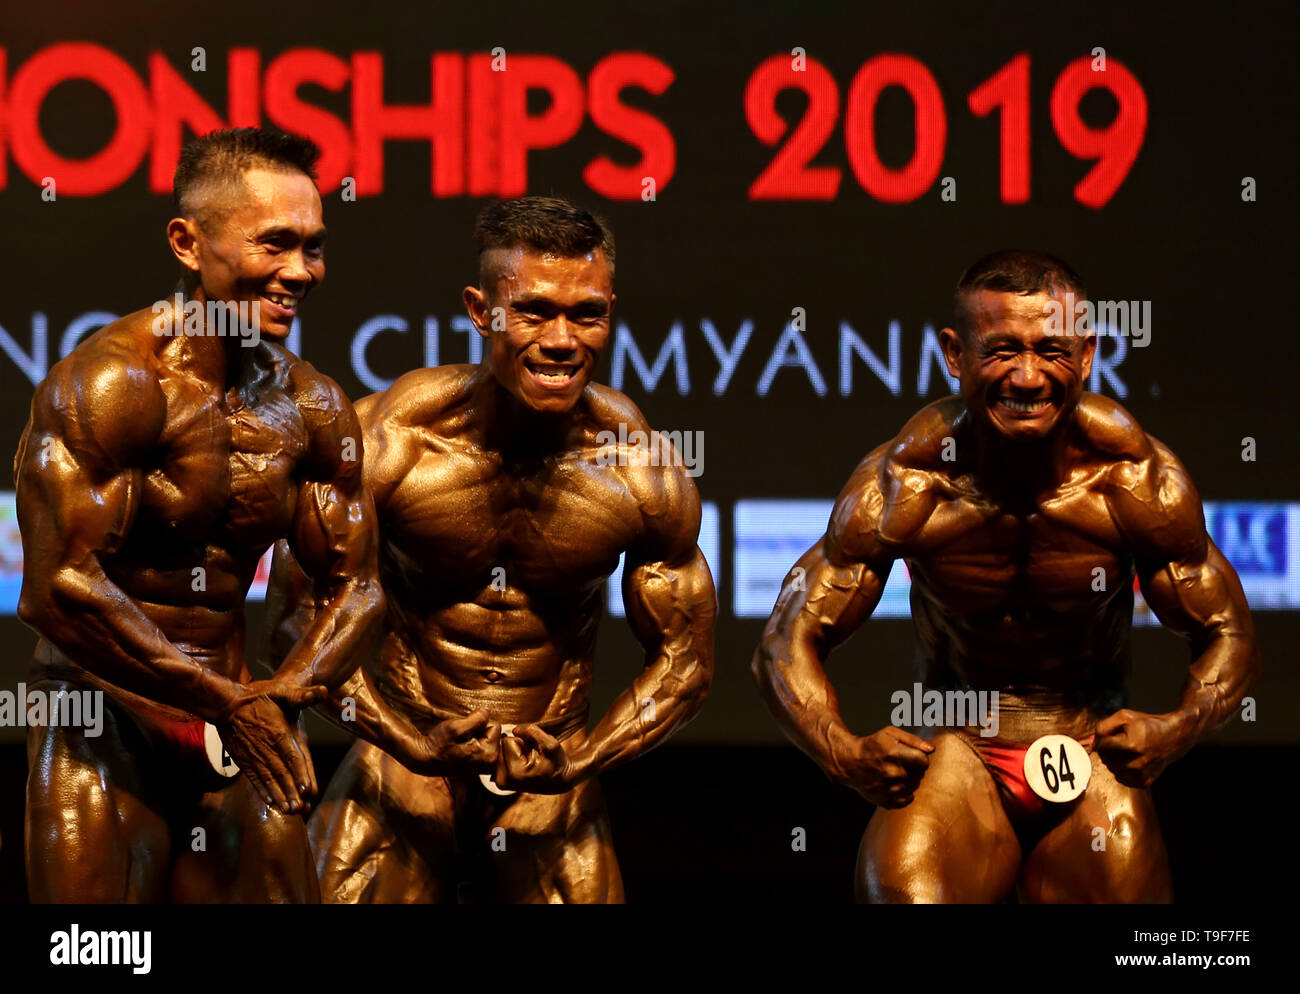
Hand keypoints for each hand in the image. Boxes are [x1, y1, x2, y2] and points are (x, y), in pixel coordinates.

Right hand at [218, 680, 325, 815]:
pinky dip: (263, 791)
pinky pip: (255, 778)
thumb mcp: (281, 691)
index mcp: (278, 731)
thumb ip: (302, 695)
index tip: (307, 788)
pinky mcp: (244, 761)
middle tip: (300, 808)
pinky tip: (270, 803)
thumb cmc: (257, 697)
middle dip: (291, 791)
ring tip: (289, 810)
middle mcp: (266, 747)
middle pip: (281, 772)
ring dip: (279, 796)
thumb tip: (325, 691)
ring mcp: (254, 756)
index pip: (292, 756)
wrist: (225, 704)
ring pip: (269, 779)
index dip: (300, 773)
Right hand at [405, 709, 501, 775]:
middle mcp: (492, 763)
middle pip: (493, 733)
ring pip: (487, 738)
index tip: (465, 732)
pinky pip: (483, 745)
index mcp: (490, 755)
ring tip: (461, 743)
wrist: (426, 759)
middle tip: (462, 739)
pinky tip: (462, 748)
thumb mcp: (456, 728)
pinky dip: (474, 743)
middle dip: (479, 730)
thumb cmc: (439, 745)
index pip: (496, 726)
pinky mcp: (480, 765)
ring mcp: (487, 766)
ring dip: (476, 736)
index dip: (479, 724)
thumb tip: (487, 712)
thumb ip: (476, 719)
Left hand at [494, 723, 577, 794]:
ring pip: (500, 751)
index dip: (522, 742)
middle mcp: (502, 780)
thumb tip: (514, 729)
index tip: (534, 753)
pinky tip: (521, 765)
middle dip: (516, 747)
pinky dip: (510, 758)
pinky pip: (500, 757)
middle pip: (501, 746)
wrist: (559, 780)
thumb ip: (532, 732)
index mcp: (513, 773)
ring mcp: (499, 781)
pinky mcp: (499, 780)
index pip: (507, 741)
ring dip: (513, 752)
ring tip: (527, 761)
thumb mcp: (550, 744)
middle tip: (531, 757)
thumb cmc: (556, 763)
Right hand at [827, 725, 933, 807]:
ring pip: (914, 786)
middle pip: (920, 774)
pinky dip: (904, 792)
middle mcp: (893, 773)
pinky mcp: (886, 801)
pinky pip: (908, 799)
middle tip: (898, 763)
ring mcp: (889, 789)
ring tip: (893, 772)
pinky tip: (893, 784)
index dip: (920, 757)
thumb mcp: (890, 734)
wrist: (849, 763)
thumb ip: (913, 740)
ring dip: (908, 780)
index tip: (911, 755)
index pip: (923, 761)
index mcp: (894, 755)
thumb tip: (932, 750)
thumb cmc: (872, 746)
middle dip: (914, 768)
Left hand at [1095, 709, 1189, 787]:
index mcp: (1132, 746)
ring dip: (1114, 759)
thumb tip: (1093, 742)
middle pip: (1106, 759)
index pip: (1102, 747)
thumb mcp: (1124, 716)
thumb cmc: (1148, 725)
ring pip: (1112, 769)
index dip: (1102, 739)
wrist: (1174, 737)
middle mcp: (1137, 763)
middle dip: (1108, 749)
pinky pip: (1121, 778)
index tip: (1110, 735)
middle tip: (1121, 741)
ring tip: (1127, 750)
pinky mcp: (1145, 782)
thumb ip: (1103, 726)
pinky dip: (1122, 769)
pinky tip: (1131, 760)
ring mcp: (1141, 775)